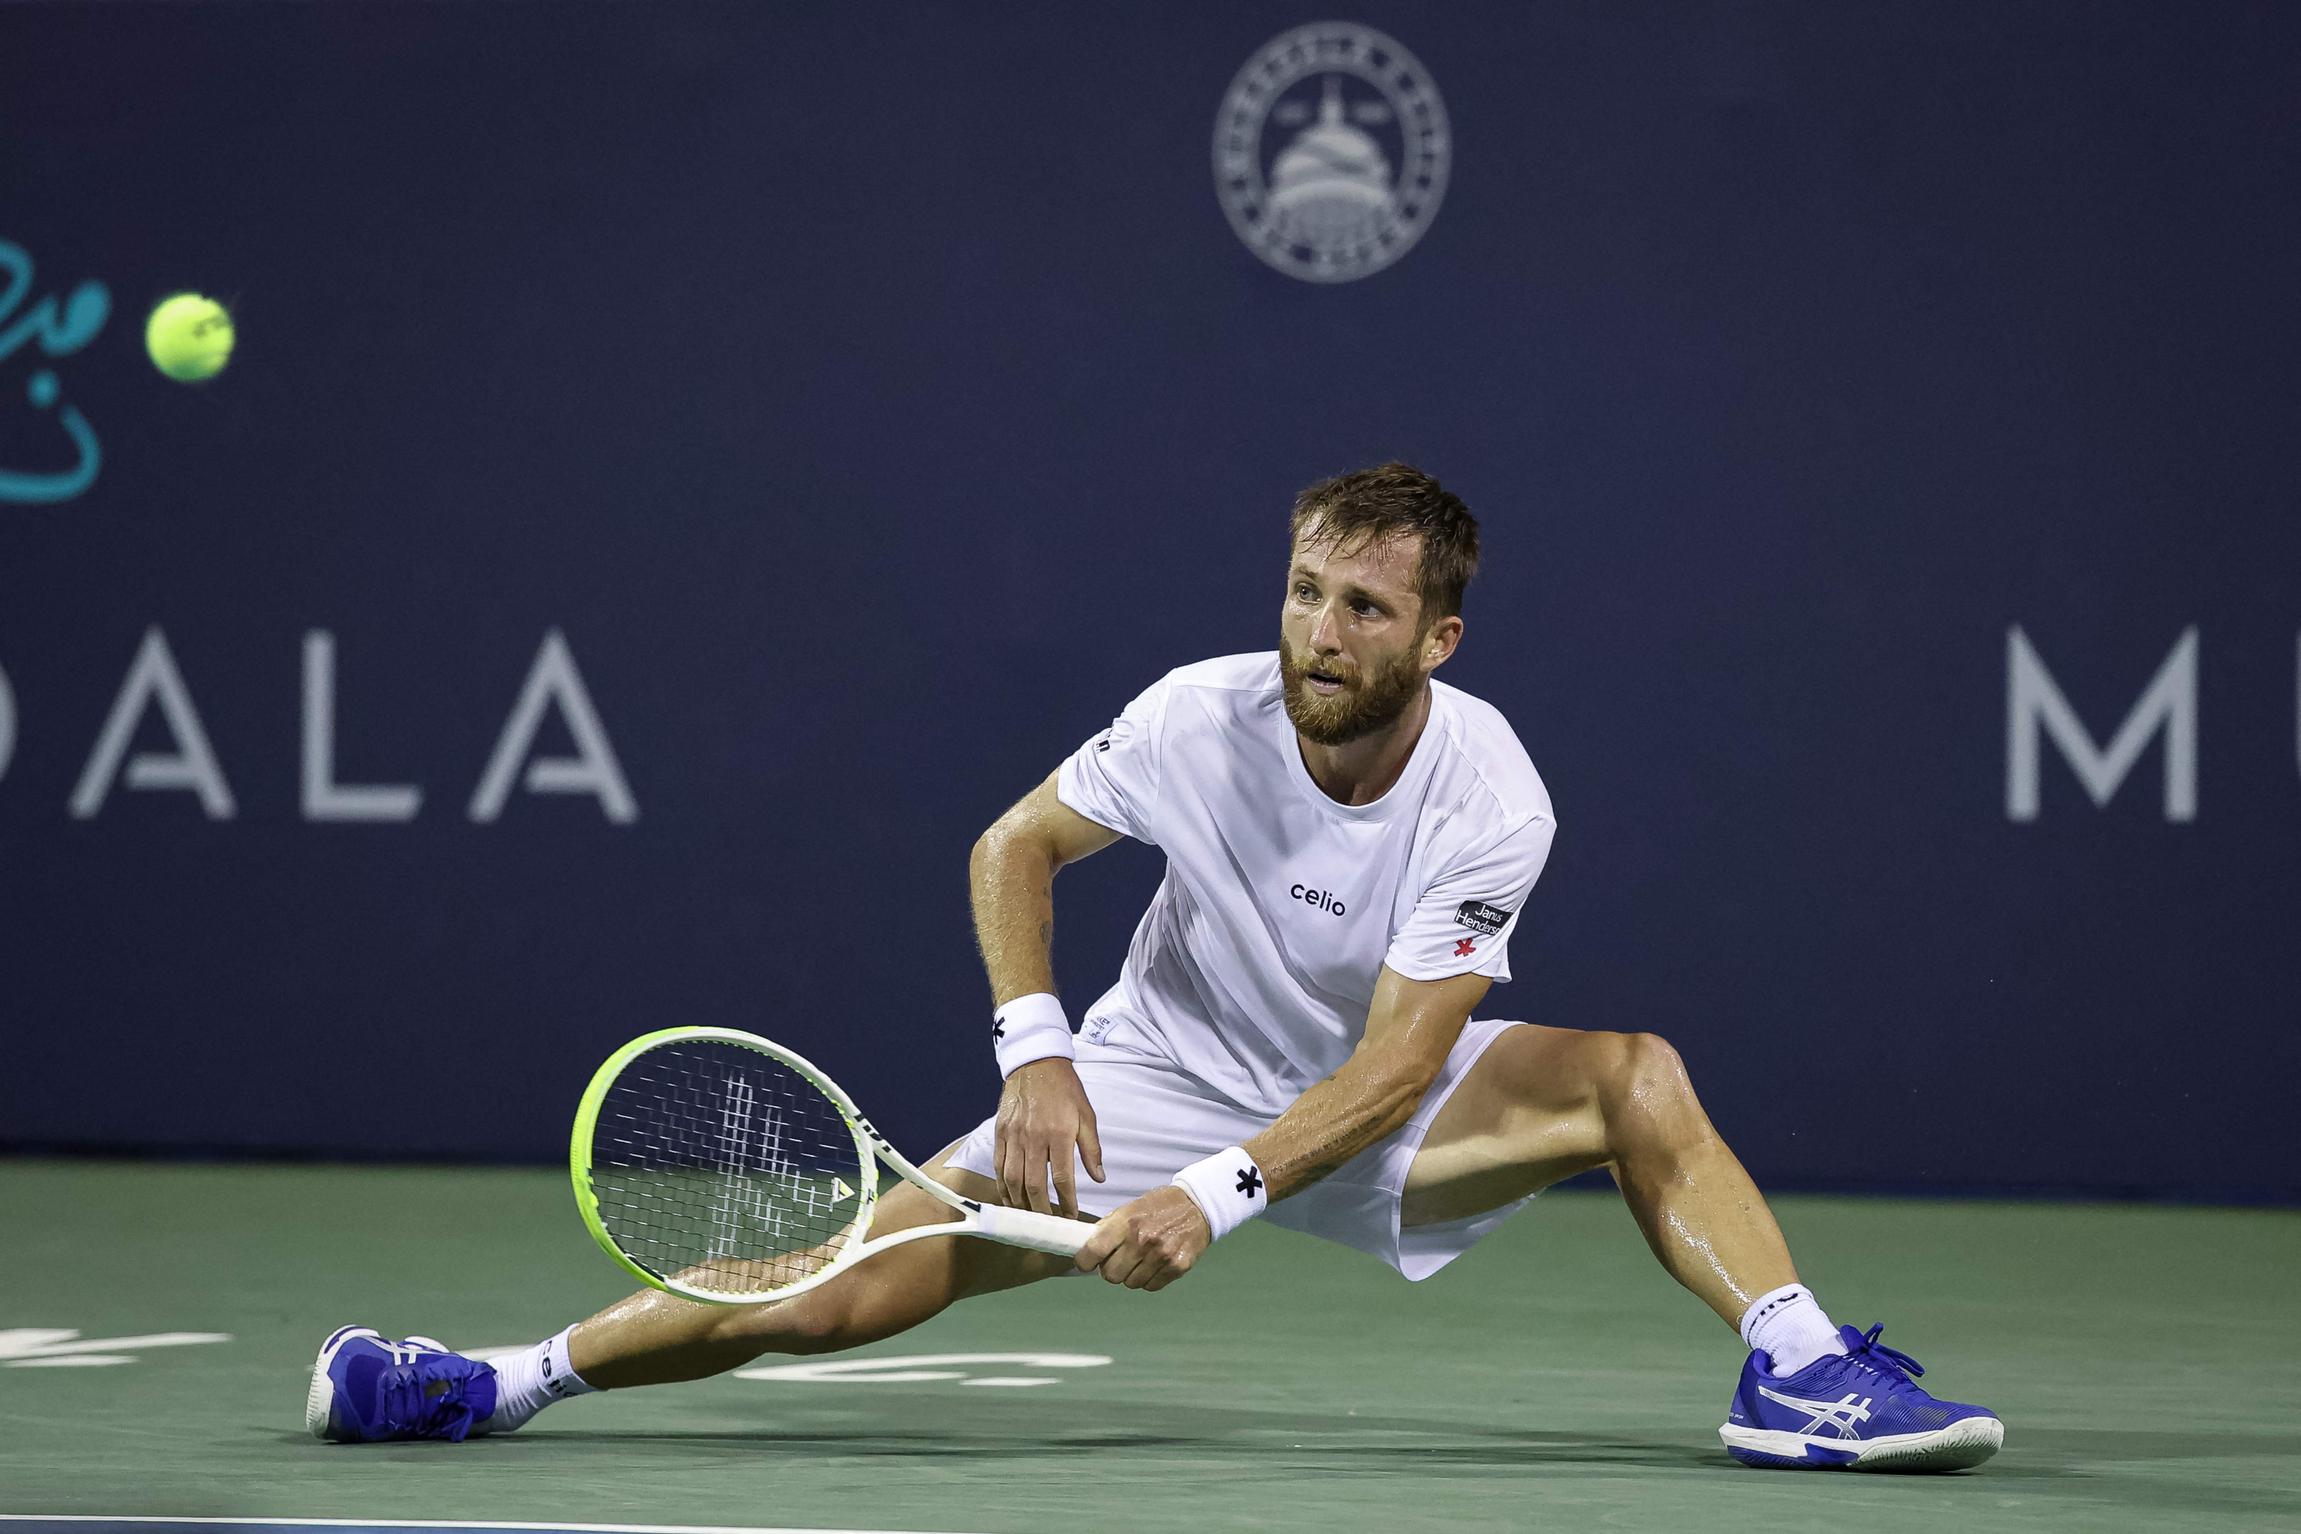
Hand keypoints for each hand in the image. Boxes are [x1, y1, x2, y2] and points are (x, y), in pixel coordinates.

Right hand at [993, 1057, 1104, 1216]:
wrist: (1036, 1063)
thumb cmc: (1065, 1090)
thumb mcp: (1086, 1116)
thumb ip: (1092, 1149)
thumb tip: (1099, 1178)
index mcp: (1059, 1134)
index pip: (1062, 1178)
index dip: (1067, 1202)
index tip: (1070, 1216)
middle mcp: (1034, 1137)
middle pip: (1033, 1184)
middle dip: (1041, 1209)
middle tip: (1048, 1222)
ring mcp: (1013, 1136)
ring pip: (1012, 1179)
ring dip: (1019, 1202)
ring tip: (1027, 1215)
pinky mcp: (1000, 1132)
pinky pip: (999, 1166)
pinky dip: (1002, 1186)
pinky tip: (1009, 1197)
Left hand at [1074, 1184, 1210, 1290]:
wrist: (1197, 1205)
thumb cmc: (1160, 1206)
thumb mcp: (1130, 1208)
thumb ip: (1108, 1228)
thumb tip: (1085, 1247)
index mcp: (1127, 1222)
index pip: (1093, 1251)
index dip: (1084, 1261)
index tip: (1085, 1262)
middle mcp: (1142, 1240)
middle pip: (1110, 1275)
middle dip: (1110, 1269)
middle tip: (1118, 1259)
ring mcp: (1160, 1256)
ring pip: (1130, 1283)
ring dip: (1131, 1275)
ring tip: (1140, 1259)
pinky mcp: (1177, 1267)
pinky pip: (1151, 1286)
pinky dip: (1149, 1279)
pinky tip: (1154, 1264)